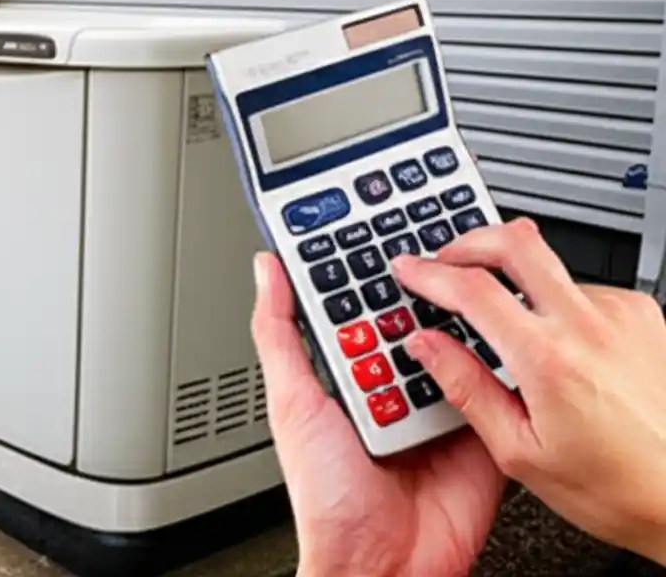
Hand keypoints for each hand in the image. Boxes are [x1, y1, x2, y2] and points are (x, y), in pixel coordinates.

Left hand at [251, 252, 504, 576]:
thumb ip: (280, 335)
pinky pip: (496, 384)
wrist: (381, 566)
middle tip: (427, 250)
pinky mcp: (480, 427)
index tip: (374, 224)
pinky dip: (499, 363)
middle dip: (421, 286)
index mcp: (348, 373)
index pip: (360, 304)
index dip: (367, 268)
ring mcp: (438, 402)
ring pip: (457, 340)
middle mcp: (394, 382)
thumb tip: (267, 269)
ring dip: (461, 318)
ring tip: (460, 283)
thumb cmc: (327, 501)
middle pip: (414, 315)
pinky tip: (495, 333)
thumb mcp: (291, 404)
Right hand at [392, 218, 665, 563]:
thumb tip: (427, 347)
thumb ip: (466, 388)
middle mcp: (590, 326)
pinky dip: (555, 303)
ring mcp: (622, 315)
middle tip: (444, 259)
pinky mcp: (643, 316)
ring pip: (549, 267)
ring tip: (502, 318)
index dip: (429, 273)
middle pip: (516, 242)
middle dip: (468, 241)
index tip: (408, 269)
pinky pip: (582, 289)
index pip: (473, 289)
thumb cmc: (616, 487)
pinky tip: (552, 338)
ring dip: (515, 281)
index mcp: (549, 360)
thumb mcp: (518, 452)